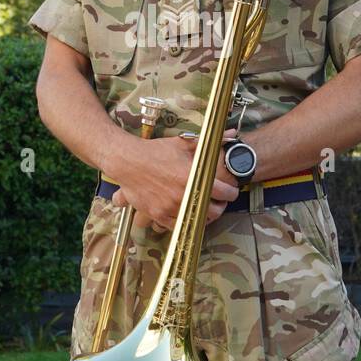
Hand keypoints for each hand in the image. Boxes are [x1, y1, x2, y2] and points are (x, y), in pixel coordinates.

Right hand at [110, 128, 240, 230]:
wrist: (127, 161)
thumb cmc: (156, 151)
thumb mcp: (183, 143)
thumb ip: (210, 143)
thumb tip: (232, 135)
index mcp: (192, 176)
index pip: (224, 192)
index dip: (231, 193)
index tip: (231, 192)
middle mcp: (182, 195)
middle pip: (213, 211)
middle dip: (220, 207)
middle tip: (219, 202)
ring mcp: (170, 207)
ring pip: (197, 221)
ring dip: (204, 215)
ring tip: (204, 207)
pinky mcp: (158, 215)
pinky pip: (178, 225)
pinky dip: (185, 221)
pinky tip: (187, 212)